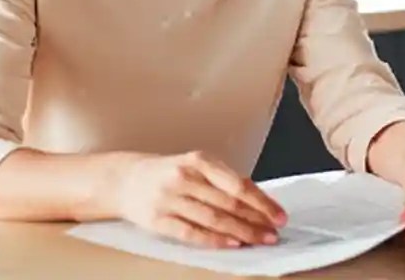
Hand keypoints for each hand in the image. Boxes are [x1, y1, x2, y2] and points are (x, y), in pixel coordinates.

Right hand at [113, 151, 286, 247]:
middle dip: (257, 220)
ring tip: (260, 240)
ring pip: (214, 219)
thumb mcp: (196, 166)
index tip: (279, 215)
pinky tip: (232, 244)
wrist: (125, 180)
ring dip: (242, 232)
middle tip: (274, 232)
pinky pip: (192, 233)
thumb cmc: (169, 174)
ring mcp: (170, 199)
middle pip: (229, 203)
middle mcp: (184, 177)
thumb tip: (260, 203)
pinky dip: (214, 240)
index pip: (238, 184)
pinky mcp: (158, 220)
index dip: (262, 202)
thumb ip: (223, 180)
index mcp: (199, 160)